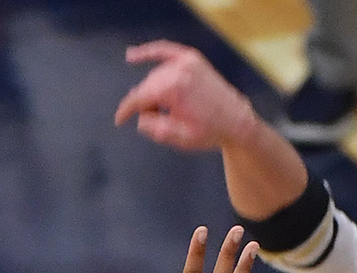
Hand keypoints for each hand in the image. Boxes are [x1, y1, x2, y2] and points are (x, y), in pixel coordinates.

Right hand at [116, 41, 261, 151]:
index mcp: (173, 90)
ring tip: (165, 107)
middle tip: (156, 119)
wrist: (237, 122)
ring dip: (153, 90)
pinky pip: (165, 50)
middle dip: (145, 104)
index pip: (139, 97)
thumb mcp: (177, 137)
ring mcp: (186, 62)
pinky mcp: (193, 59)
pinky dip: (149, 52)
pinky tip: (132, 55)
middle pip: (147, 87)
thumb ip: (152, 126)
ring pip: (155, 75)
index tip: (119, 121)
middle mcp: (178, 71)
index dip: (126, 110)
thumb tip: (139, 116)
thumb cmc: (209, 132)